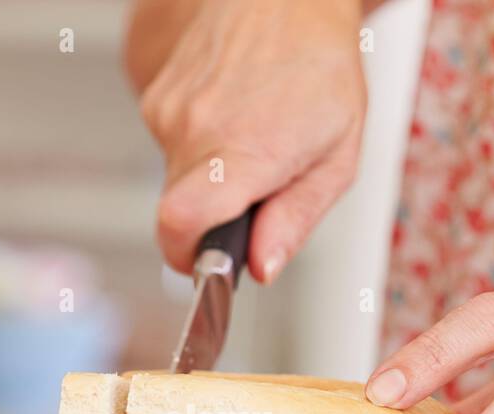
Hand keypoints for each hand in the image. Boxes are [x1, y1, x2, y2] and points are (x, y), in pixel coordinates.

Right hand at [130, 0, 367, 280]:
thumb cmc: (321, 67)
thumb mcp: (337, 158)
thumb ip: (295, 220)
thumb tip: (261, 266)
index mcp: (244, 150)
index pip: (180, 223)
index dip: (186, 259)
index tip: (207, 266)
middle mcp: (196, 129)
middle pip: (180, 213)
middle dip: (214, 219)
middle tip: (258, 189)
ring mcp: (169, 110)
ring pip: (177, 180)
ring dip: (211, 178)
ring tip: (252, 137)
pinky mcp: (156, 98)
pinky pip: (172, 148)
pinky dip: (200, 147)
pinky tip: (233, 116)